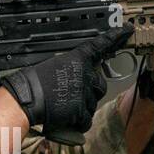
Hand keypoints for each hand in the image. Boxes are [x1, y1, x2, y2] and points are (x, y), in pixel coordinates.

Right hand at [1, 26, 129, 135]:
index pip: (100, 45)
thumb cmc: (33, 81)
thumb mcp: (54, 65)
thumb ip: (71, 69)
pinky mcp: (81, 110)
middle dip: (90, 92)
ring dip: (82, 108)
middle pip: (100, 85)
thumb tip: (77, 79)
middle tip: (73, 95)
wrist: (26, 97)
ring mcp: (84, 93)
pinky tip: (64, 119)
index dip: (115, 37)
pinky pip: (85, 120)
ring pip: (92, 104)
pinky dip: (77, 123)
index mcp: (77, 59)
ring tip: (63, 106)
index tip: (127, 30)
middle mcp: (85, 74)